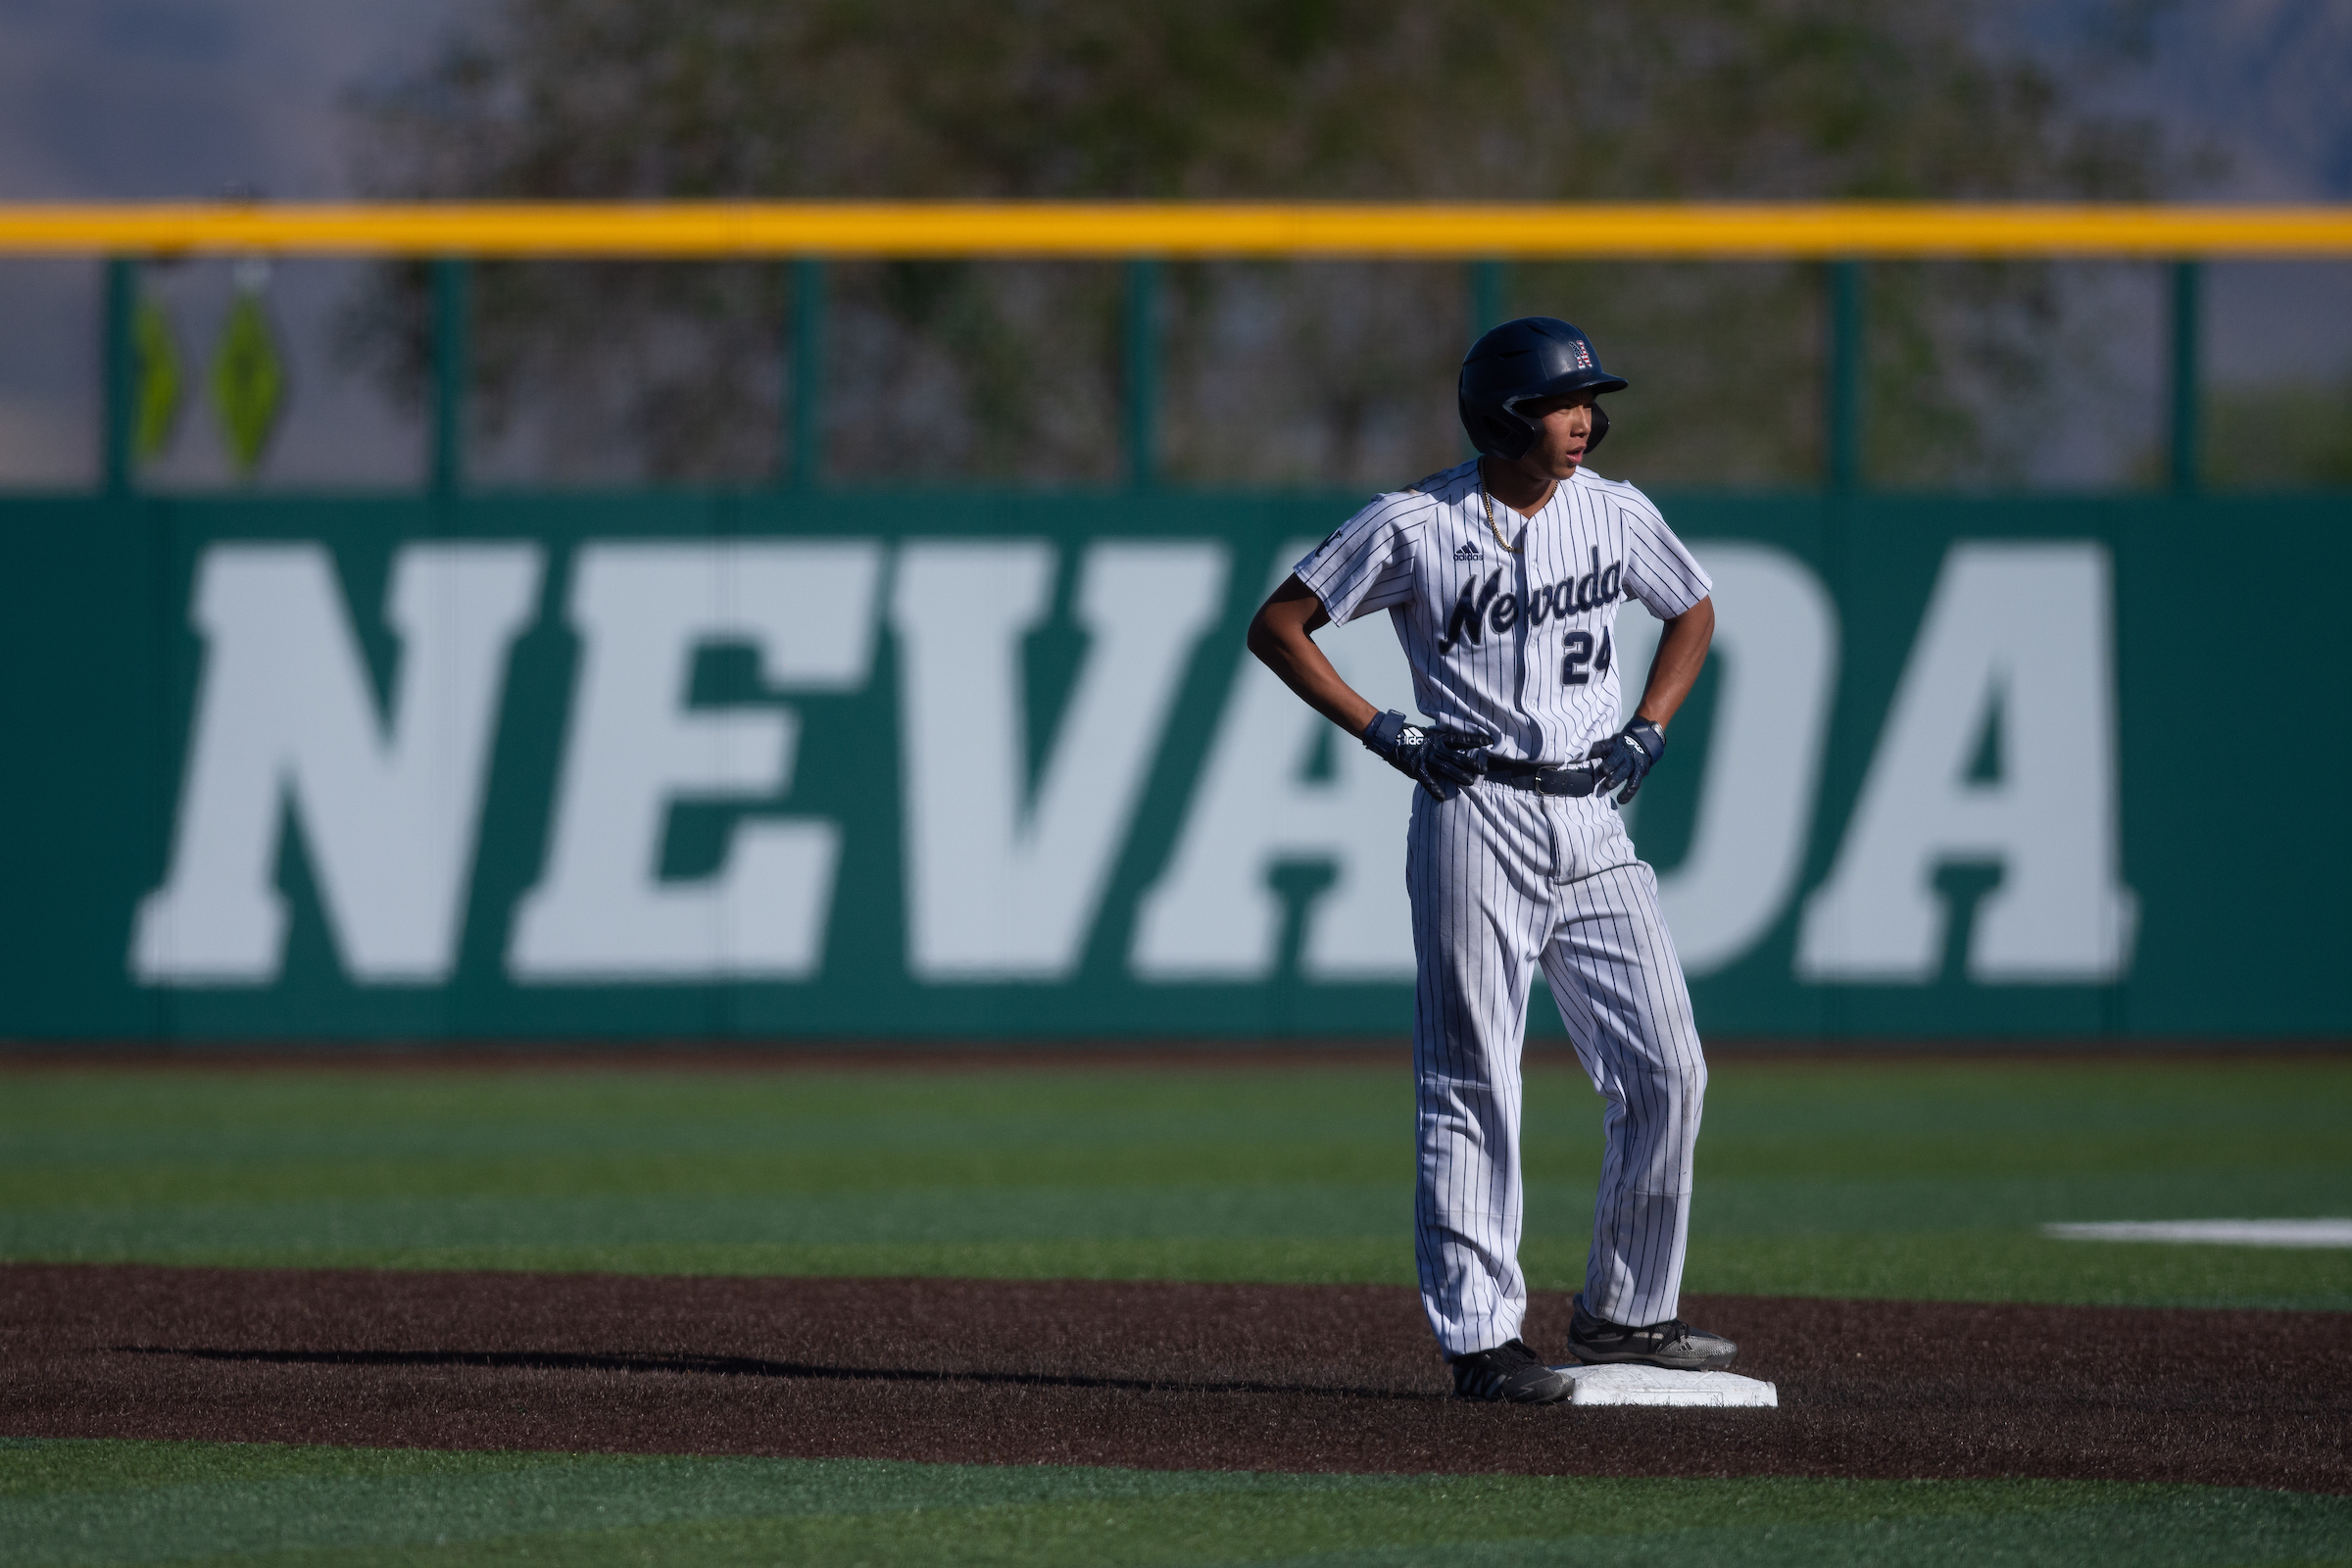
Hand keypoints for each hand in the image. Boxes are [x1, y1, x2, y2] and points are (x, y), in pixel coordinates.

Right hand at [1362, 710, 1489, 801]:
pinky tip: (1442, 797)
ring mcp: (1425, 758)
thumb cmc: (1409, 736)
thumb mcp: (1427, 734)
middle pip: (1457, 756)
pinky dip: (1434, 789)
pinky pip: (1427, 780)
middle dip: (1471, 762)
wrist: (1389, 737)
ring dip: (1459, 775)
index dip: (1474, 740)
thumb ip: (1440, 741)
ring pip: (1446, 768)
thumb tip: (1455, 745)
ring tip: (1471, 782)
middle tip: (1484, 769)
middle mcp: (1434, 748)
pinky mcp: (1415, 768)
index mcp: (1438, 738)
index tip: (1489, 741)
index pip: (1460, 739)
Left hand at [1585, 717, 1665, 805]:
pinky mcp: (1640, 771)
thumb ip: (1596, 751)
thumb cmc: (1618, 748)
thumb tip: (1576, 760)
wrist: (1641, 744)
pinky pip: (1635, 783)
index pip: (1604, 746)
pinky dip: (1628, 793)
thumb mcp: (1609, 744)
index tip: (1588, 755)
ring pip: (1626, 770)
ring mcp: (1633, 762)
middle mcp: (1624, 752)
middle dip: (1610, 764)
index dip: (1597, 750)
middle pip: (1617, 758)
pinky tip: (1621, 800)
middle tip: (1604, 771)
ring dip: (1617, 778)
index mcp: (1614, 745)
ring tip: (1608, 786)